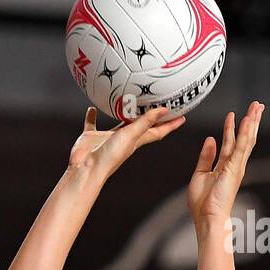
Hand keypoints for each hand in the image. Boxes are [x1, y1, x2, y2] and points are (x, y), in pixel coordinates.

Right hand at [68, 105, 184, 179]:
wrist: (87, 169)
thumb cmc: (110, 156)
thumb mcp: (131, 135)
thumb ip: (145, 121)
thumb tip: (164, 110)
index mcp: (136, 140)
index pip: (158, 131)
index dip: (171, 125)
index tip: (182, 117)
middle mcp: (124, 138)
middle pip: (141, 125)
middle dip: (151, 116)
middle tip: (160, 104)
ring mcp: (107, 138)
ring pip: (118, 122)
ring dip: (124, 113)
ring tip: (129, 100)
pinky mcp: (92, 137)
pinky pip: (93, 123)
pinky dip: (92, 116)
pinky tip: (92, 108)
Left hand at [187, 101, 263, 234]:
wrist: (206, 217)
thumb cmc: (203, 203)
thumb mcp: (200, 174)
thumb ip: (206, 157)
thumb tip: (210, 139)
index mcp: (225, 166)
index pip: (232, 142)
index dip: (233, 127)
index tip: (234, 114)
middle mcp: (234, 165)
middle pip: (245, 138)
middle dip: (250, 121)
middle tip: (256, 105)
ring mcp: (236, 166)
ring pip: (247, 139)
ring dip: (251, 122)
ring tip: (256, 107)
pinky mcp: (234, 168)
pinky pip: (241, 147)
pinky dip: (244, 133)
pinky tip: (247, 121)